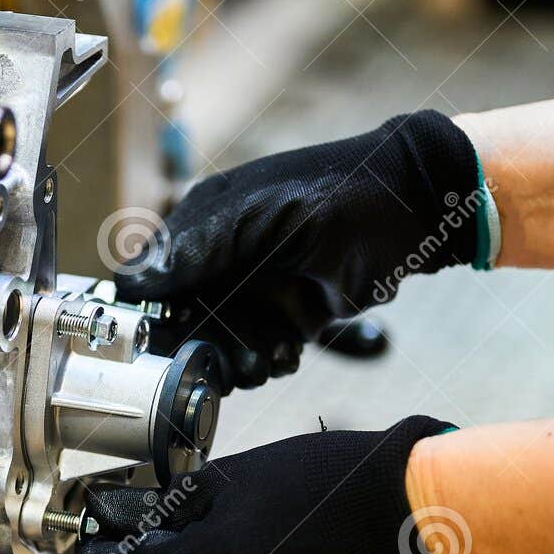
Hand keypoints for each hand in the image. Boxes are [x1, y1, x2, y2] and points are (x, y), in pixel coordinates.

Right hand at [123, 111, 481, 389]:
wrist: (420, 209)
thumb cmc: (345, 194)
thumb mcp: (264, 215)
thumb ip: (199, 246)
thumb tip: (132, 281)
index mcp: (204, 221)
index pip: (151, 279)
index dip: (155, 316)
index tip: (171, 343)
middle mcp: (221, 258)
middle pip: (183, 323)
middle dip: (205, 347)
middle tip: (235, 356)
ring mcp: (253, 289)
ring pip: (219, 344)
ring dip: (239, 359)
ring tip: (272, 351)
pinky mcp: (284, 315)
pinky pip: (257, 352)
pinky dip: (269, 360)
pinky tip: (290, 349)